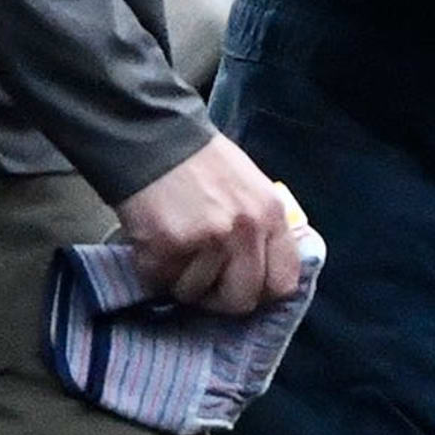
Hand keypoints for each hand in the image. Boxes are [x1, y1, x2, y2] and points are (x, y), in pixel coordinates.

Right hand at [119, 134, 305, 313]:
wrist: (152, 136)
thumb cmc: (202, 163)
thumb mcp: (253, 189)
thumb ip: (264, 230)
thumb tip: (264, 274)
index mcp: (273, 217)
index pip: (283, 283)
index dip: (260, 293)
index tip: (243, 289)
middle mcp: (246, 231)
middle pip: (241, 298)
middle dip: (219, 299)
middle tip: (203, 284)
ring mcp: (207, 239)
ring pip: (195, 292)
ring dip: (180, 282)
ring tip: (174, 254)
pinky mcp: (166, 244)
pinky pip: (160, 280)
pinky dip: (153, 270)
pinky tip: (153, 246)